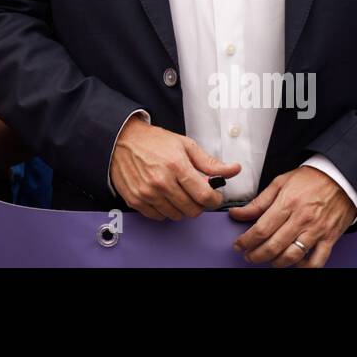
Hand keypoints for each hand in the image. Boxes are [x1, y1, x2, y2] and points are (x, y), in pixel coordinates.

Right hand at [109, 117, 239, 219]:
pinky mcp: (135, 200)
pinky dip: (165, 210)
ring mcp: (147, 193)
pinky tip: (164, 197)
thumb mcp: (185, 145)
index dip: (214, 200)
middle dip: (199, 204)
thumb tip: (234, 169)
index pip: (204, 196)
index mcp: (176, 166)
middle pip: (192, 210)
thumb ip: (210, 162)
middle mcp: (161, 182)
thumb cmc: (154, 141)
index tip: (214, 196)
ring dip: (182, 208)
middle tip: (196, 193)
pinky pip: (158, 217)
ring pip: (176, 216)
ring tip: (178, 193)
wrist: (122, 140)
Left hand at [229, 166, 355, 267]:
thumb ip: (258, 202)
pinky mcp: (329, 238)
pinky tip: (294, 264)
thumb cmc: (310, 179)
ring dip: (276, 263)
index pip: (261, 229)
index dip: (246, 241)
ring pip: (292, 256)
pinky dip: (304, 268)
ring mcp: (316, 230)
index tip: (238, 245)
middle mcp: (301, 219)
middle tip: (248, 256)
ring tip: (268, 261)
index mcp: (287, 203)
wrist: (341, 177)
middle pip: (274, 245)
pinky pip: (317, 261)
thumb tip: (237, 213)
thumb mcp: (280, 183)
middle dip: (256, 255)